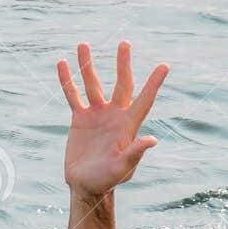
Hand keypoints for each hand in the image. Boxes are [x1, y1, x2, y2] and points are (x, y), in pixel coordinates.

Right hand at [57, 41, 168, 202]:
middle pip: (121, 83)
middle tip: (125, 43)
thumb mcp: (123, 168)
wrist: (87, 185)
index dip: (154, 83)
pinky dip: (67, 80)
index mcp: (128, 125)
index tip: (164, 65)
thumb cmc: (108, 180)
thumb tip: (152, 140)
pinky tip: (63, 64)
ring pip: (92, 83)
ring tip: (83, 44)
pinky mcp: (80, 119)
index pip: (144, 99)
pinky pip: (73, 95)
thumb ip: (135, 153)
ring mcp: (97, 115)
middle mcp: (114, 115)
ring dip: (88, 65)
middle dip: (123, 63)